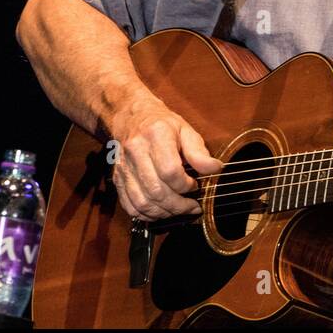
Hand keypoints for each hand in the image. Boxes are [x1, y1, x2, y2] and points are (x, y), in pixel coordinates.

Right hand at [107, 86, 222, 219]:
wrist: (131, 117)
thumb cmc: (162, 125)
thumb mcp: (186, 130)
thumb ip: (199, 152)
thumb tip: (215, 169)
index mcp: (155, 135)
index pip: (170, 171)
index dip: (185, 185)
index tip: (195, 185)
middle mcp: (136, 151)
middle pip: (156, 191)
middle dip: (178, 205)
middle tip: (192, 206)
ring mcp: (124, 166)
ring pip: (142, 202)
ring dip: (164, 213)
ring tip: (178, 210)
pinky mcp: (117, 178)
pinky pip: (129, 205)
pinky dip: (146, 214)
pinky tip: (161, 211)